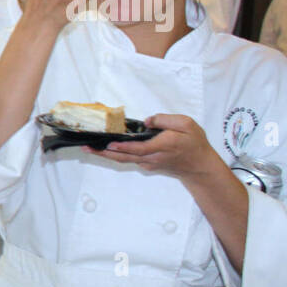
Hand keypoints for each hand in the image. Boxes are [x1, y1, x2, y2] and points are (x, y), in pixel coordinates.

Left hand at [92, 114, 222, 181]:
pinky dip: (116, 155)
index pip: (139, 148)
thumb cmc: (194, 143)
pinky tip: (105, 149)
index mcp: (162, 146)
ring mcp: (148, 163)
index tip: (109, 145)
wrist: (199, 166)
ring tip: (89, 149)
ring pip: (124, 160)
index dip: (123, 148)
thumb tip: (147, 121)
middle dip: (104, 153)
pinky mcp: (147, 165)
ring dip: (106, 155)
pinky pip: (129, 160)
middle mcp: (152, 157)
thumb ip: (165, 120)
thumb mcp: (187, 124)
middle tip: (87, 148)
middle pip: (124, 157)